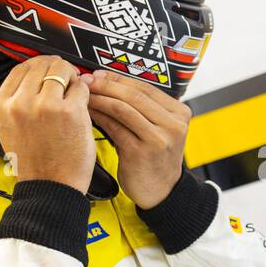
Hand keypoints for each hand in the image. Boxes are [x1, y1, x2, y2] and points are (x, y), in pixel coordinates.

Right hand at [0, 56, 93, 193]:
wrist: (50, 187)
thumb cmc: (36, 161)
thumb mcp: (11, 127)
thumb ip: (18, 99)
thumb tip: (38, 72)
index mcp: (0, 106)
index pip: (21, 68)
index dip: (39, 64)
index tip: (49, 69)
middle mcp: (19, 103)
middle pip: (42, 64)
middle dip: (58, 68)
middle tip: (67, 79)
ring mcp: (44, 106)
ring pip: (62, 71)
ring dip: (72, 79)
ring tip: (73, 95)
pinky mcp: (69, 112)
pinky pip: (81, 88)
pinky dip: (84, 94)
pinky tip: (81, 108)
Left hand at [81, 69, 189, 207]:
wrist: (162, 192)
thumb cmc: (156, 158)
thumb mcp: (160, 130)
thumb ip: (144, 109)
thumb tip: (110, 82)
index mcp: (180, 113)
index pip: (146, 87)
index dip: (120, 78)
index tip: (100, 74)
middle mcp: (173, 125)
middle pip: (134, 95)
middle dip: (107, 85)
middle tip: (88, 81)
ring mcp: (158, 139)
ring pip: (123, 108)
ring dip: (100, 99)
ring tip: (85, 95)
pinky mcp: (140, 152)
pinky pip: (114, 127)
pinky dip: (99, 117)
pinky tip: (89, 113)